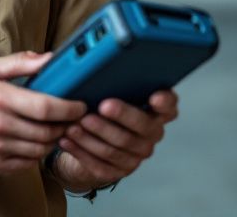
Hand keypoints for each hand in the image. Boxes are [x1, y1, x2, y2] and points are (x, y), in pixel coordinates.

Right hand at [0, 52, 86, 179]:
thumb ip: (17, 63)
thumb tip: (48, 58)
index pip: (46, 107)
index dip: (69, 109)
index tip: (80, 106)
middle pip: (47, 132)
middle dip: (64, 126)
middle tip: (69, 120)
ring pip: (38, 151)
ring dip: (50, 141)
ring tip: (50, 130)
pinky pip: (24, 165)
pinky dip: (33, 155)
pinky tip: (29, 143)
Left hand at [51, 90, 178, 191]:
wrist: (92, 141)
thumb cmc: (101, 107)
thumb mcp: (109, 90)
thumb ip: (111, 79)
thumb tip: (95, 65)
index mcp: (155, 111)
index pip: (169, 105)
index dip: (164, 102)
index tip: (154, 96)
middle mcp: (151, 133)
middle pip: (142, 126)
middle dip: (121, 115)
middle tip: (102, 106)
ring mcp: (137, 154)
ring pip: (117, 147)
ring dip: (94, 135)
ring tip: (75, 124)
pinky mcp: (119, 170)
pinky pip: (101, 164)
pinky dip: (81, 151)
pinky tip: (67, 140)